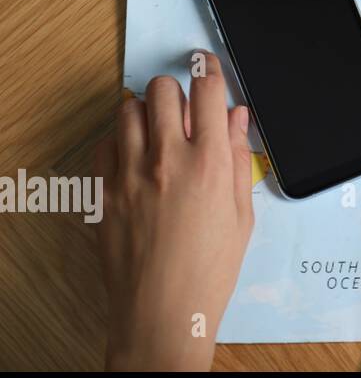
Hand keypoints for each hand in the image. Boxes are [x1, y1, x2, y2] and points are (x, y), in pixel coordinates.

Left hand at [96, 52, 253, 370]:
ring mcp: (129, 174)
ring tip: (158, 130)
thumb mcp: (241, 213)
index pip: (208, 92)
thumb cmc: (208, 269)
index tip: (209, 67)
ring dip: (146, 110)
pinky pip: (105, 143)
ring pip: (129, 108)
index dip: (210, 72)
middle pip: (164, 90)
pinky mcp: (103, 191)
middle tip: (184, 107)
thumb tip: (237, 119)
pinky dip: (121, 140)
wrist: (163, 310)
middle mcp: (167, 160)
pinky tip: (135, 157)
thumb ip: (239, 159)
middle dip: (177, 91)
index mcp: (210, 164)